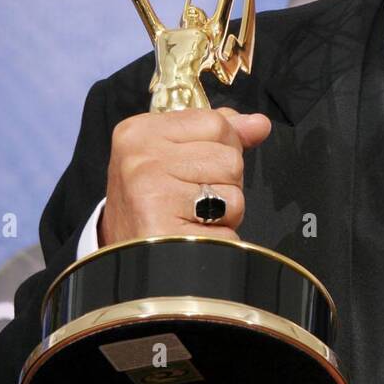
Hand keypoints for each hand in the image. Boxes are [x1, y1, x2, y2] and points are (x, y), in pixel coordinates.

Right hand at [99, 106, 271, 244]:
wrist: (124, 261)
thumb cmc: (154, 205)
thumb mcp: (175, 157)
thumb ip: (218, 134)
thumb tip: (259, 124)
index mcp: (140, 131)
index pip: (216, 122)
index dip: (221, 149)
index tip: (193, 168)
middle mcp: (141, 157)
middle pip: (229, 157)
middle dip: (224, 182)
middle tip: (191, 199)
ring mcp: (151, 190)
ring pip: (233, 190)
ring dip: (224, 211)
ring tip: (192, 218)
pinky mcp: (164, 224)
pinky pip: (227, 222)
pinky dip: (220, 235)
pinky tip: (192, 235)